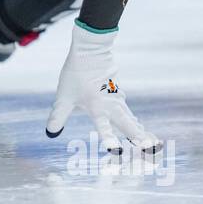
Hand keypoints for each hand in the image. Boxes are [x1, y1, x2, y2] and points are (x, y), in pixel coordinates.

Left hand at [45, 23, 161, 153]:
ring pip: (130, 118)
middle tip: (152, 149)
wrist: (91, 50)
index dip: (110, 140)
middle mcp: (111, 105)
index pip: (104, 128)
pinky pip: (127, 110)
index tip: (119, 152)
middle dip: (140, 138)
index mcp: (97, 107)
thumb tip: (50, 133)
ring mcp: (118, 98)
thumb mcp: (63, 97)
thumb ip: (58, 116)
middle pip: (128, 125)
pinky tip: (137, 126)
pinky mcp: (118, 93)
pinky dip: (133, 121)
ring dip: (139, 130)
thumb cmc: (76, 74)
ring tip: (151, 143)